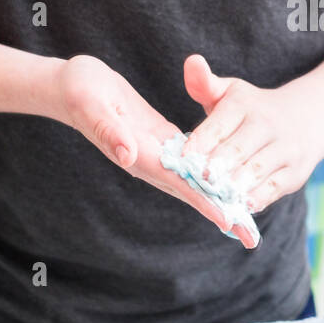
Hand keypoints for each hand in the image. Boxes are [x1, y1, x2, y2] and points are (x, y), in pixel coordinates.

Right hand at [55, 54, 240, 240]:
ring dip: (220, 197)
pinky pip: (191, 161)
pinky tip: (231, 181)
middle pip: (192, 192)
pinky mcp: (162, 139)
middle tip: (250, 237)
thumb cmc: (79, 92)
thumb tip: (128, 155)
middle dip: (220, 212)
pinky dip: (211, 173)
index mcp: (139, 156)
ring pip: (194, 180)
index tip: (228, 220)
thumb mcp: (92, 105)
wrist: (72, 85)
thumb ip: (109, 131)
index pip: (178, 183)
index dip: (203, 201)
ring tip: (249, 215)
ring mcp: (157, 152)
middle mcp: (150, 161)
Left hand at [181, 54, 323, 214]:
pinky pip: (272, 190)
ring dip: (231, 187)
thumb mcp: (231, 92)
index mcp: (244, 105)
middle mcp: (266, 125)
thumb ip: (205, 83)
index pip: (217, 126)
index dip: (197, 144)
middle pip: (234, 152)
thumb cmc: (254, 109)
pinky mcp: (295, 173)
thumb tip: (192, 61)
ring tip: (213, 197)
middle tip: (194, 181)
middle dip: (213, 169)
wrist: (310, 116)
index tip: (181, 159)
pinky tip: (237, 206)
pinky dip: (254, 200)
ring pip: (253, 172)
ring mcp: (284, 150)